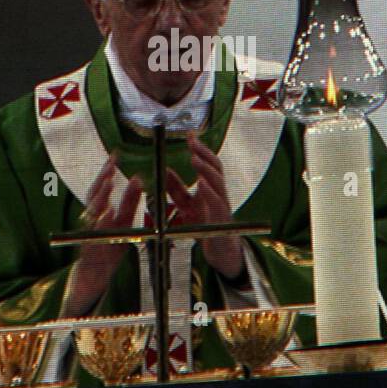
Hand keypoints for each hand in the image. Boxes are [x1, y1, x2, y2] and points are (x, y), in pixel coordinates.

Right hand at [64, 153, 142, 316]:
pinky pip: (93, 234)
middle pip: (94, 195)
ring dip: (100, 197)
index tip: (116, 154)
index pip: (102, 186)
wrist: (92, 276)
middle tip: (111, 163)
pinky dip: (99, 224)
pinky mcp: (90, 248)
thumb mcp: (123, 224)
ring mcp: (90, 234)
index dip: (108, 170)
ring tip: (108, 182)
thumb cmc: (109, 247)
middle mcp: (92, 220)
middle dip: (103, 178)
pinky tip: (106, 214)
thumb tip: (138, 179)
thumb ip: (129, 204)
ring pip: (92, 212)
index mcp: (100, 211)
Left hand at [165, 133, 243, 280]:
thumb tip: (164, 170)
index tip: (189, 134)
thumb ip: (177, 189)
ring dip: (206, 169)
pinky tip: (201, 183)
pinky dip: (210, 192)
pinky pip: (218, 203)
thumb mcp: (186, 205)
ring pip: (218, 182)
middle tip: (192, 140)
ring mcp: (222, 205)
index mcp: (211, 188)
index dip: (200, 148)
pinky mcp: (222, 219)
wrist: (221, 253)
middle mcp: (219, 193)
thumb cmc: (205, 226)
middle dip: (204, 153)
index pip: (208, 163)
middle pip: (216, 167)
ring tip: (194, 158)